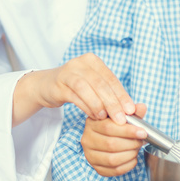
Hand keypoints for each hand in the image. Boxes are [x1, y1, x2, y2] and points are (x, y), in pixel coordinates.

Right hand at [13, 53, 134, 126]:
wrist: (46, 85)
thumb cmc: (74, 87)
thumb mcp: (93, 86)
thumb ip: (110, 94)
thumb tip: (133, 109)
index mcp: (93, 61)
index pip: (111, 78)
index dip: (122, 95)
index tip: (131, 110)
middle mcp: (80, 62)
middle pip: (101, 83)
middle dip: (113, 103)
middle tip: (121, 119)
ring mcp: (68, 71)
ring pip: (88, 88)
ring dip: (99, 105)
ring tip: (105, 118)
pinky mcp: (59, 83)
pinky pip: (75, 96)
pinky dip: (86, 106)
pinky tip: (93, 115)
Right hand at [82, 103, 147, 176]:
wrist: (107, 139)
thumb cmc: (115, 126)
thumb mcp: (122, 116)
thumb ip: (132, 112)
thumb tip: (141, 107)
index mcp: (91, 123)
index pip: (109, 127)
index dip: (128, 131)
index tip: (142, 132)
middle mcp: (87, 139)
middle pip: (111, 144)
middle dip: (131, 143)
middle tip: (141, 141)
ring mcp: (90, 155)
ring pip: (112, 159)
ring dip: (130, 155)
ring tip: (136, 149)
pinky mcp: (96, 168)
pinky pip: (114, 170)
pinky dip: (128, 165)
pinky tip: (133, 158)